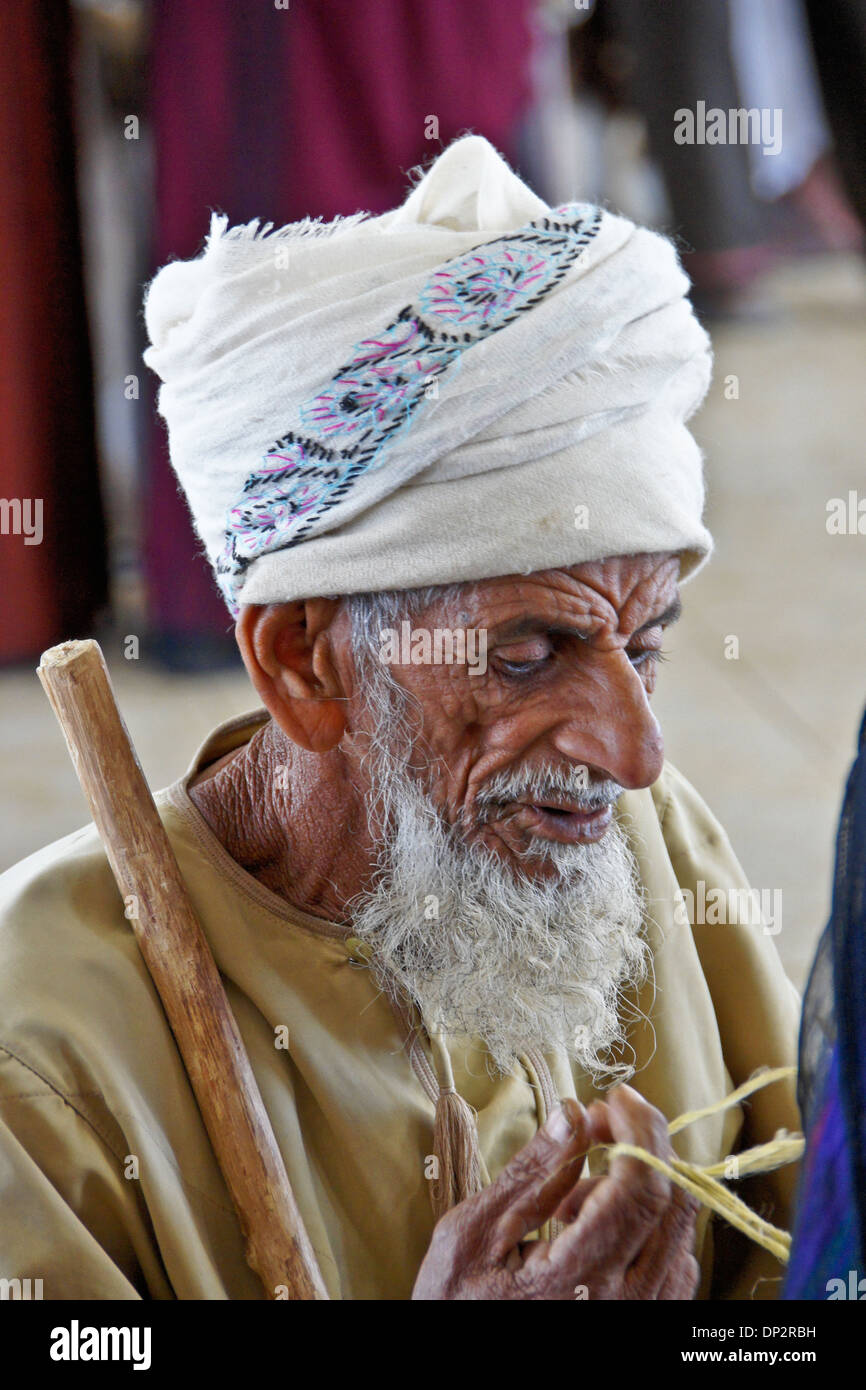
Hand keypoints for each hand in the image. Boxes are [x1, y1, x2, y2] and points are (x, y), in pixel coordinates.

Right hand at [412, 1085, 699, 1299]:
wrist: (458, 1367)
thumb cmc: (456, 1302)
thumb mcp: (472, 1233)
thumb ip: (530, 1172)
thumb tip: (575, 1113)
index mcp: (577, 1278)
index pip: (640, 1189)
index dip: (638, 1130)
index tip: (616, 1098)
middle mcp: (624, 1305)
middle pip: (672, 1201)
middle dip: (642, 1143)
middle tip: (598, 1122)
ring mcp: (641, 1318)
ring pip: (677, 1228)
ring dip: (636, 1190)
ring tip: (571, 1199)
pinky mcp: (646, 1323)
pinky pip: (675, 1262)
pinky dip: (644, 1227)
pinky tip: (594, 1230)